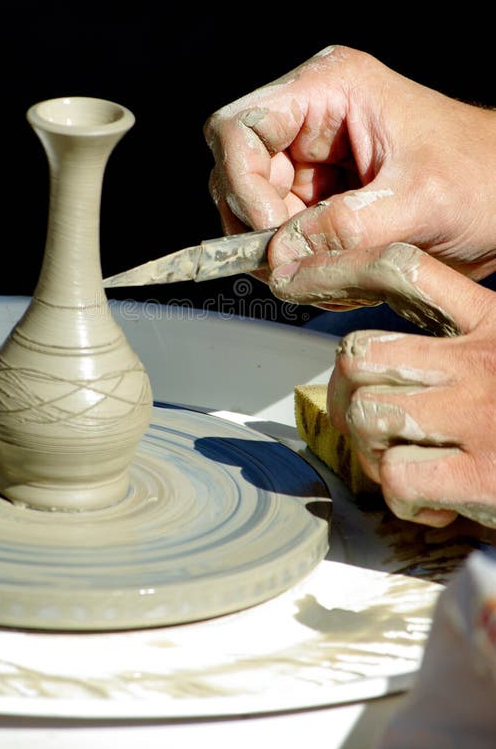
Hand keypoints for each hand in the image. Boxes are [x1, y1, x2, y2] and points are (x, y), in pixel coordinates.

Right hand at [205, 46, 495, 291]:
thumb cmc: (483, 176)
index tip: (269, 233)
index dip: (240, 182)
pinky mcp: (318, 196)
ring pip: (252, 209)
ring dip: (280, 248)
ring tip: (327, 269)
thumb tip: (281, 256)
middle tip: (294, 262)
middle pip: (236, 171)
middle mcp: (311, 118)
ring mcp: (311, 160)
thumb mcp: (423, 200)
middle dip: (258, 223)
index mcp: (331, 88)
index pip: (240, 127)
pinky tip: (338, 269)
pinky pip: (281, 233)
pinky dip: (299, 260)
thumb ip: (350, 227)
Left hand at [284, 247, 495, 527]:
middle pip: (360, 351)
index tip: (296, 280)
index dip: (341, 269)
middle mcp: (482, 359)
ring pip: (368, 412)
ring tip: (408, 462)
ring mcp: (481, 415)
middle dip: (351, 393)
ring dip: (373, 449)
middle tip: (374, 423)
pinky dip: (403, 501)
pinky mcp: (483, 474)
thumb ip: (459, 342)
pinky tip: (434, 503)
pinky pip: (395, 477)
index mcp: (492, 321)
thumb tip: (370, 355)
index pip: (404, 270)